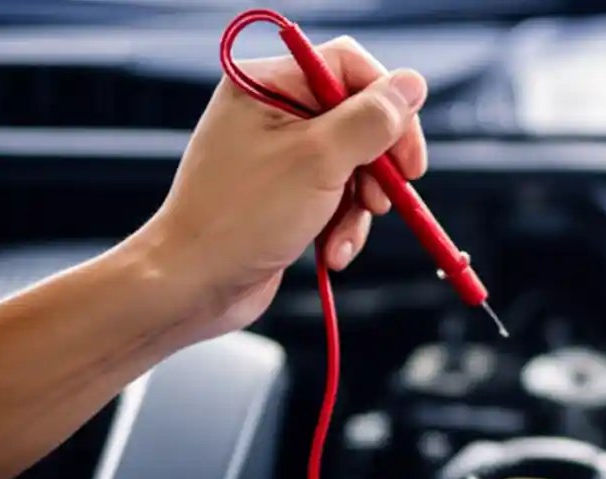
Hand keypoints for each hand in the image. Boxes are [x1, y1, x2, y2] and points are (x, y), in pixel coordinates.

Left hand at [128, 37, 428, 337]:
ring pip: (354, 164)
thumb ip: (371, 120)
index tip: (408, 156)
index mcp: (268, 85)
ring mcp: (278, 153)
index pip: (351, 68)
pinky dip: (342, 225)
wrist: (193, 283)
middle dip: (376, 168)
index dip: (389, 107)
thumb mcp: (320, 161)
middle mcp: (271, 111)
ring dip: (358, 208)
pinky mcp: (285, 193)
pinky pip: (336, 196)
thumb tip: (412, 85)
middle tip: (383, 201)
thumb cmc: (241, 218)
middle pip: (358, 119)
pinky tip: (331, 251)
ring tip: (342, 238)